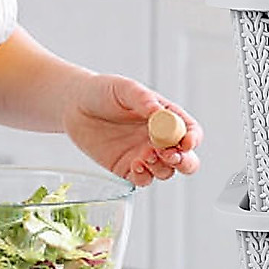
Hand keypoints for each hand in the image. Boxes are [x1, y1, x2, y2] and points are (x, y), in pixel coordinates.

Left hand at [61, 73, 201, 187]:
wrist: (75, 105)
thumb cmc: (103, 91)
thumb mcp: (124, 88)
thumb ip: (142, 99)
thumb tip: (158, 111)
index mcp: (166, 117)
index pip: (190, 131)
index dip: (192, 139)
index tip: (185, 143)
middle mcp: (159, 138)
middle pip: (185, 158)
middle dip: (185, 162)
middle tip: (171, 156)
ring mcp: (144, 155)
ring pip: (166, 172)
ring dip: (162, 168)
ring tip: (146, 156)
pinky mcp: (126, 168)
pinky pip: (143, 180)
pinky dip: (144, 177)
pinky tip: (136, 166)